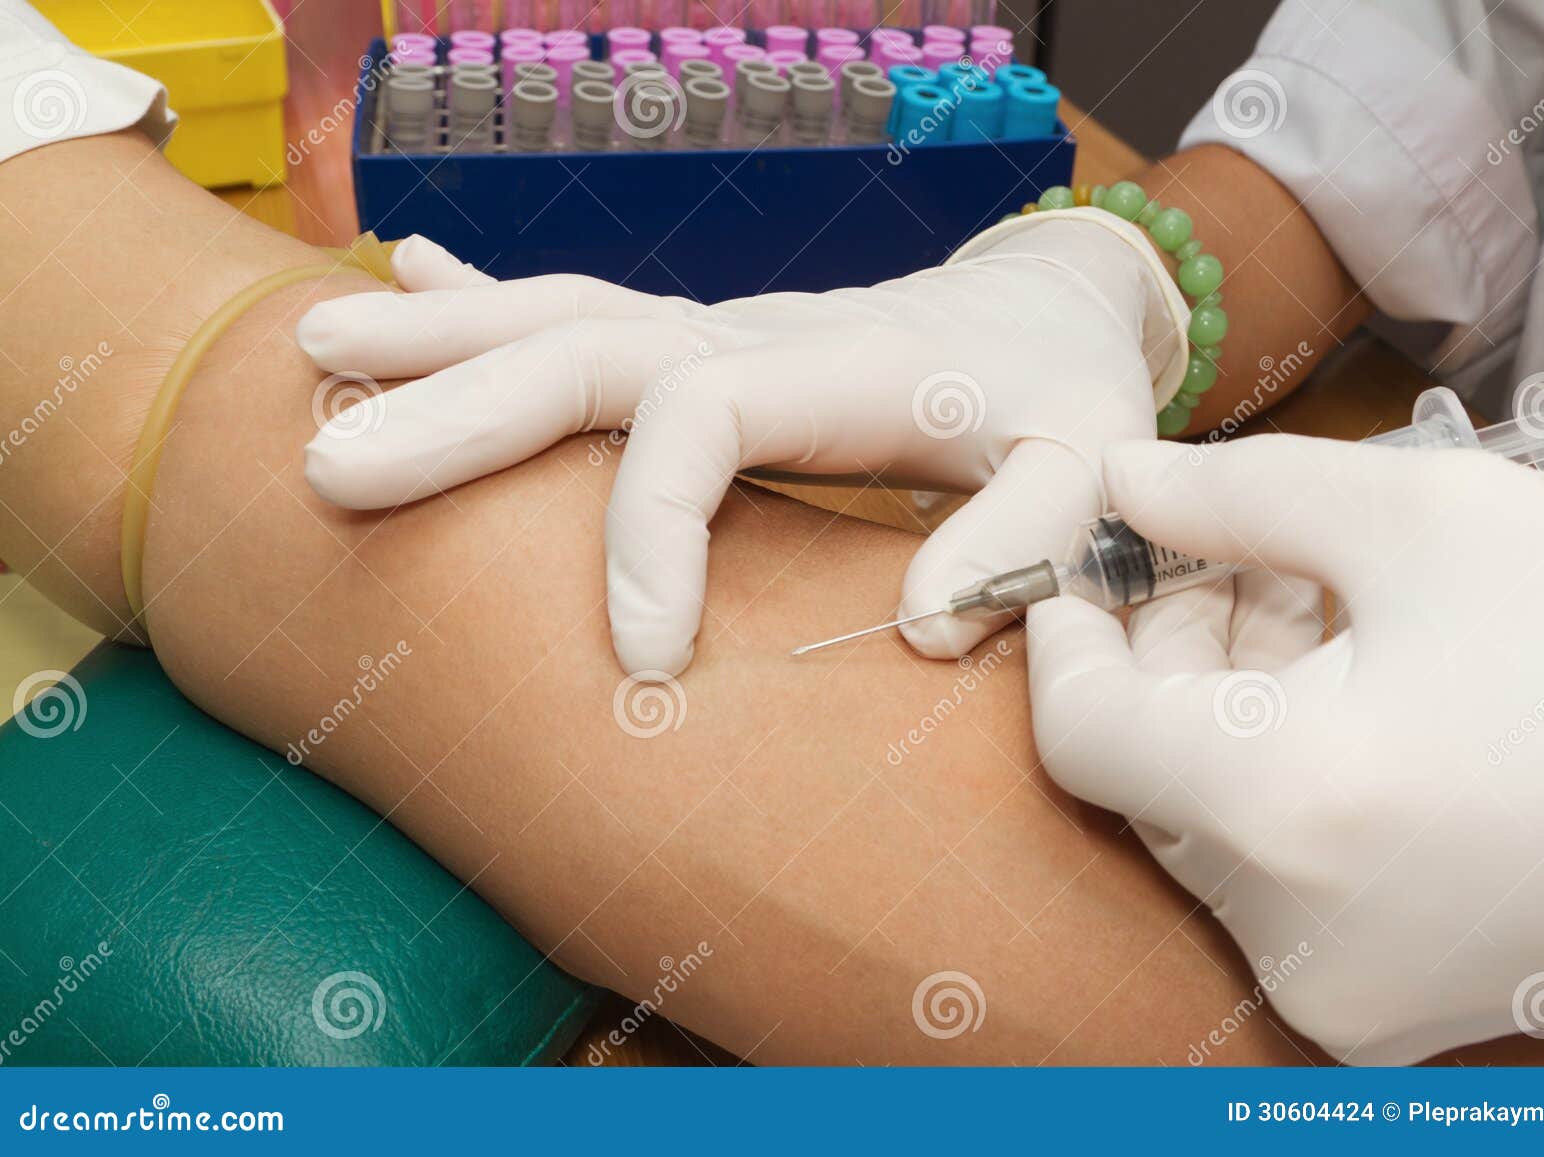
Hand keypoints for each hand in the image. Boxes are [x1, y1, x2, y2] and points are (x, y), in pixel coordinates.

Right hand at [296, 210, 1189, 676]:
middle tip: (331, 467)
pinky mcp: (702, 347)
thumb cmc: (1069, 401)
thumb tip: (922, 628)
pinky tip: (409, 280)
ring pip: (556, 319)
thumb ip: (1028, 535)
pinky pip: (581, 313)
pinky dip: (489, 298)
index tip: (646, 660)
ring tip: (310, 350)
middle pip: (583, 351)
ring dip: (438, 340)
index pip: (699, 422)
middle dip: (456, 409)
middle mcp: (754, 338)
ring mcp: (716, 334)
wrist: (1047, 311)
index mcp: (839, 370)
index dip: (652, 535)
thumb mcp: (1093, 464)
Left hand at [1029, 434, 1543, 1063]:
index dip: (1064, 635)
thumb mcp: (1427, 516)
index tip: (1083, 564)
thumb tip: (1121, 481)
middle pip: (1148, 770)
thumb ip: (1239, 495)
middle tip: (1217, 556)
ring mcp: (1337, 989)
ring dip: (1227, 705)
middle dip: (1168, 651)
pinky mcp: (1384, 1012)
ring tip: (1303, 602)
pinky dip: (1281, 778)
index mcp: (1284, 806)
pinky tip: (1347, 688)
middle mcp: (1290, 928)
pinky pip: (1275, 879)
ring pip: (1210, 821)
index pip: (1079, 729)